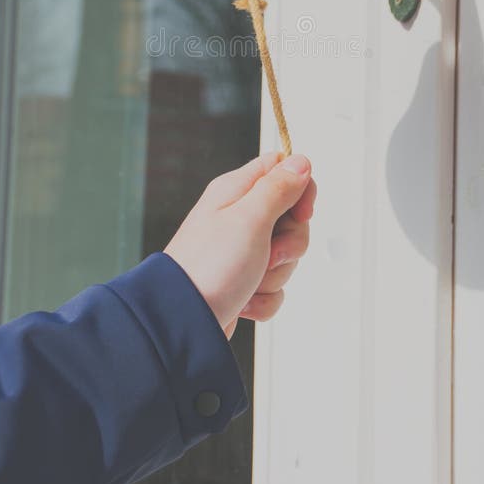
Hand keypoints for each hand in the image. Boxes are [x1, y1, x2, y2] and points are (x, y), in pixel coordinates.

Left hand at [164, 153, 315, 338]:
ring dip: (275, 274)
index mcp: (236, 191)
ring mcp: (240, 250)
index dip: (301, 189)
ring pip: (285, 255)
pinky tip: (244, 300)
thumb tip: (300, 161)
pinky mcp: (241, 280)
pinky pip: (273, 285)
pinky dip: (264, 297)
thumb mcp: (250, 219)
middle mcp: (238, 216)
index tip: (302, 214)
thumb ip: (278, 188)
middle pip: (290, 217)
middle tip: (269, 253)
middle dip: (290, 243)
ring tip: (249, 280)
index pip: (281, 169)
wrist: (181, 321)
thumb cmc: (210, 267)